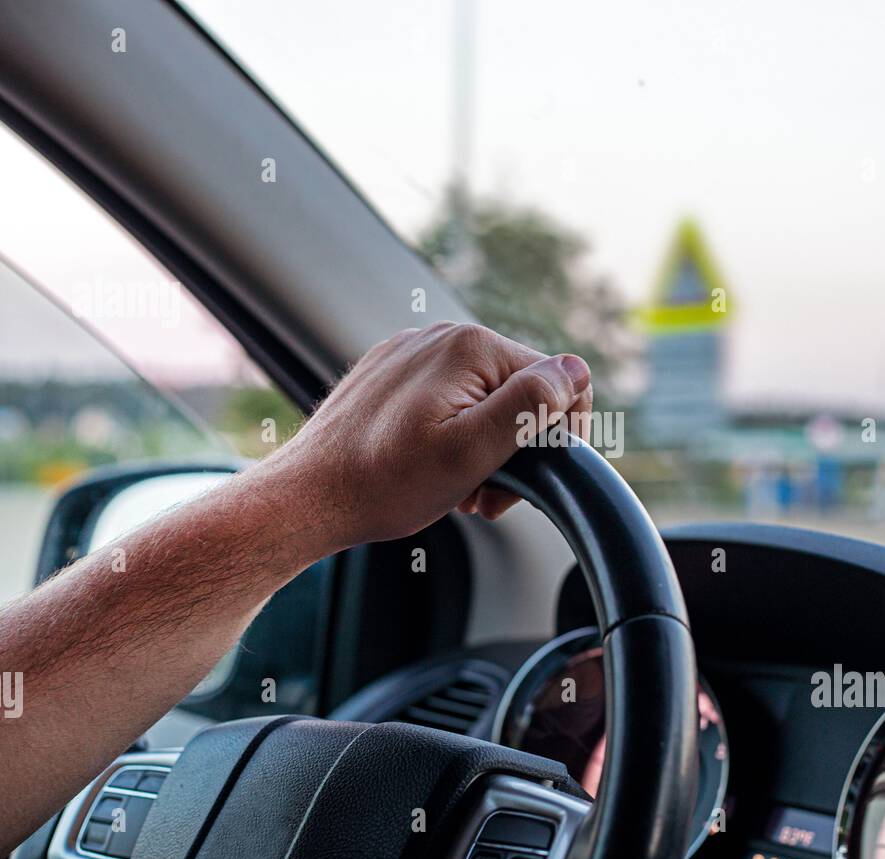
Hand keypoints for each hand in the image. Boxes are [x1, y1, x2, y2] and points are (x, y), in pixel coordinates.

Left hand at [259, 322, 592, 551]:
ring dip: (487, 445)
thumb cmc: (386, 483)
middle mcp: (443, 336)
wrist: (310, 496)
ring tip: (459, 487)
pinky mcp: (393, 373)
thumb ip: (529, 405)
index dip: (558, 435)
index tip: (531, 478)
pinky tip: (432, 468)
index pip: (558, 380)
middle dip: (518, 444)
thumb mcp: (472, 452)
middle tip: (488, 495)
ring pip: (485, 396)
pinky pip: (448, 397)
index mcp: (471, 347)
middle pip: (520, 389)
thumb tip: (574, 371)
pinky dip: (453, 434)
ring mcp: (413, 352)